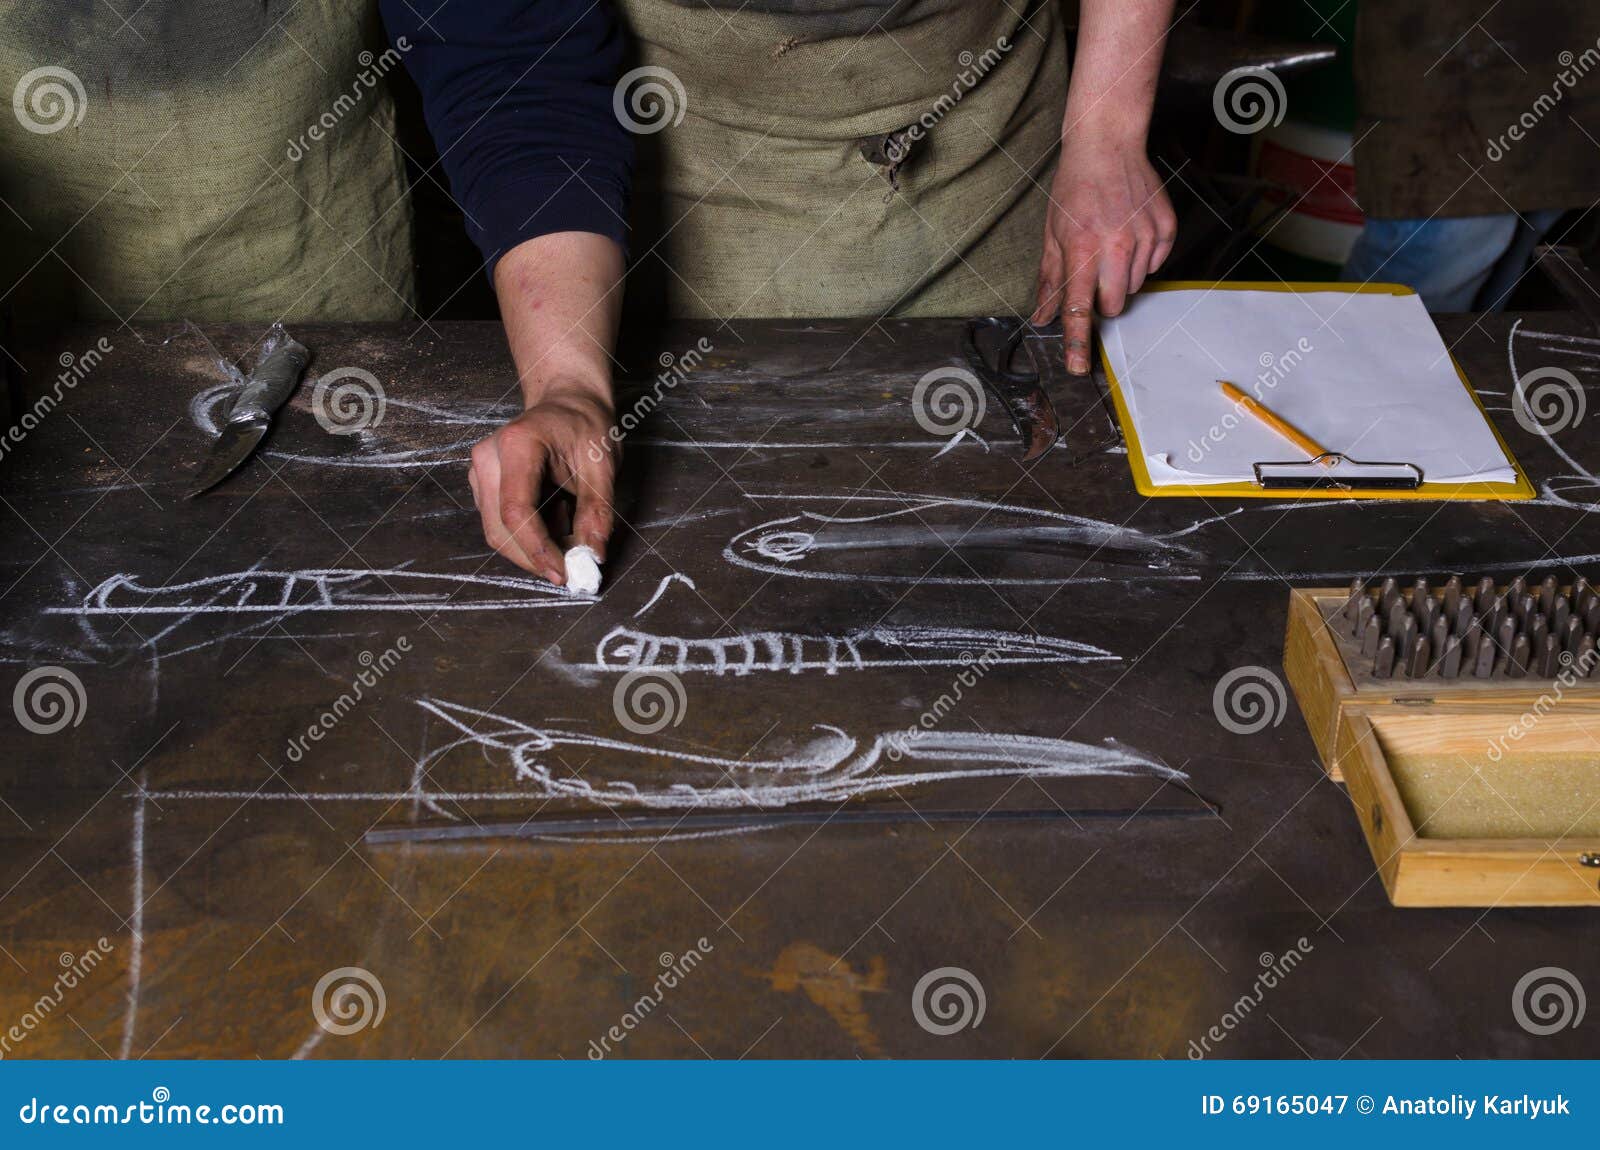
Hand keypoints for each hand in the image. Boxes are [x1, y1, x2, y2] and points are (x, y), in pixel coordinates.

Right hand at [466, 387, 615, 584]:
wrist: (568, 401)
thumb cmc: (586, 425)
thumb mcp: (603, 465)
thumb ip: (597, 512)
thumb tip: (592, 556)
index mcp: (517, 445)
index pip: (517, 511)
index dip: (538, 549)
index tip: (565, 572)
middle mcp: (488, 458)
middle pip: (501, 529)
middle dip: (537, 556)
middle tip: (575, 563)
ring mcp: (480, 471)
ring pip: (498, 532)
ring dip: (535, 546)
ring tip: (569, 519)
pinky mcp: (482, 484)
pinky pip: (501, 524)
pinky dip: (530, 534)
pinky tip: (556, 511)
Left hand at [1033, 129, 1176, 373]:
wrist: (1108, 145)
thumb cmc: (1075, 189)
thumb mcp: (1053, 234)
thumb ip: (1050, 280)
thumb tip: (1042, 317)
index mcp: (1081, 250)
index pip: (1077, 307)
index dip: (1077, 342)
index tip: (1078, 368)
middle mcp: (1115, 246)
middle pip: (1113, 305)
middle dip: (1102, 300)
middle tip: (1094, 273)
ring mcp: (1144, 237)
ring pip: (1134, 286)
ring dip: (1121, 276)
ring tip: (1111, 242)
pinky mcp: (1166, 229)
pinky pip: (1155, 264)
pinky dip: (1142, 257)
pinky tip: (1130, 231)